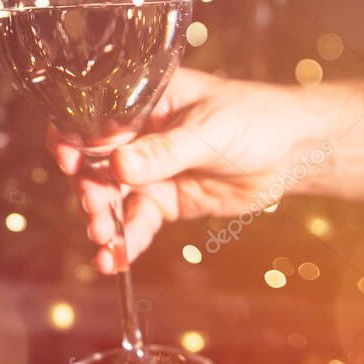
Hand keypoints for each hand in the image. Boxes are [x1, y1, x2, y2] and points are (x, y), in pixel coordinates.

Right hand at [49, 68, 327, 272]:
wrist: (294, 153)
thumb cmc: (253, 119)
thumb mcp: (206, 130)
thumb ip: (162, 151)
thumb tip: (118, 165)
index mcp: (143, 102)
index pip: (94, 118)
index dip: (74, 138)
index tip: (68, 159)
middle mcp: (138, 135)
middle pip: (95, 164)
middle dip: (89, 188)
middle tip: (94, 208)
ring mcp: (150, 170)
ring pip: (113, 198)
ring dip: (104, 219)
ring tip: (103, 239)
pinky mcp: (165, 201)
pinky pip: (137, 223)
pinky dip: (126, 243)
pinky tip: (114, 261)